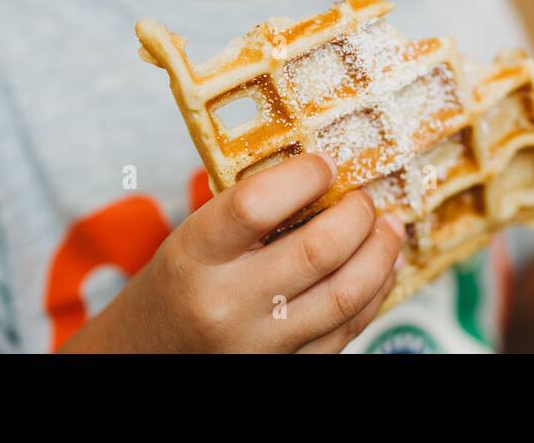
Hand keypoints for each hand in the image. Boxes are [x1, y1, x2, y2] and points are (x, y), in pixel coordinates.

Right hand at [59, 152, 403, 352]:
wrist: (145, 355)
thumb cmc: (179, 284)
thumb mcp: (195, 237)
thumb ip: (252, 209)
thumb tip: (327, 173)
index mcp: (196, 255)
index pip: (256, 205)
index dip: (304, 176)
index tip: (325, 164)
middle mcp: (227, 304)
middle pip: (318, 250)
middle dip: (358, 214)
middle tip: (364, 198)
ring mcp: (260, 344)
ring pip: (346, 294)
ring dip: (380, 252)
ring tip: (388, 227)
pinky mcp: (287, 368)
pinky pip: (348, 329)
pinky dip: (375, 292)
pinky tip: (380, 268)